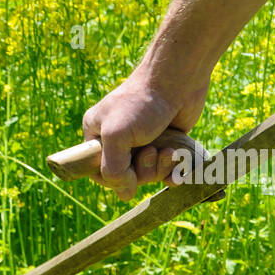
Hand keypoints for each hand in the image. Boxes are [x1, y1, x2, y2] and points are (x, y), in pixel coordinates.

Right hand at [81, 68, 208, 200]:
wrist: (177, 79)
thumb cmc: (141, 104)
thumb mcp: (116, 136)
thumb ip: (113, 169)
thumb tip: (124, 194)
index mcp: (96, 136)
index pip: (97, 172)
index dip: (113, 179)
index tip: (126, 171)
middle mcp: (117, 141)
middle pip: (125, 176)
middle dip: (142, 171)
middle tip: (150, 151)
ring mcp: (143, 142)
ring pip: (148, 174)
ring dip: (160, 167)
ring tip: (168, 151)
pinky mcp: (165, 143)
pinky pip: (166, 170)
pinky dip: (173, 171)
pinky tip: (179, 164)